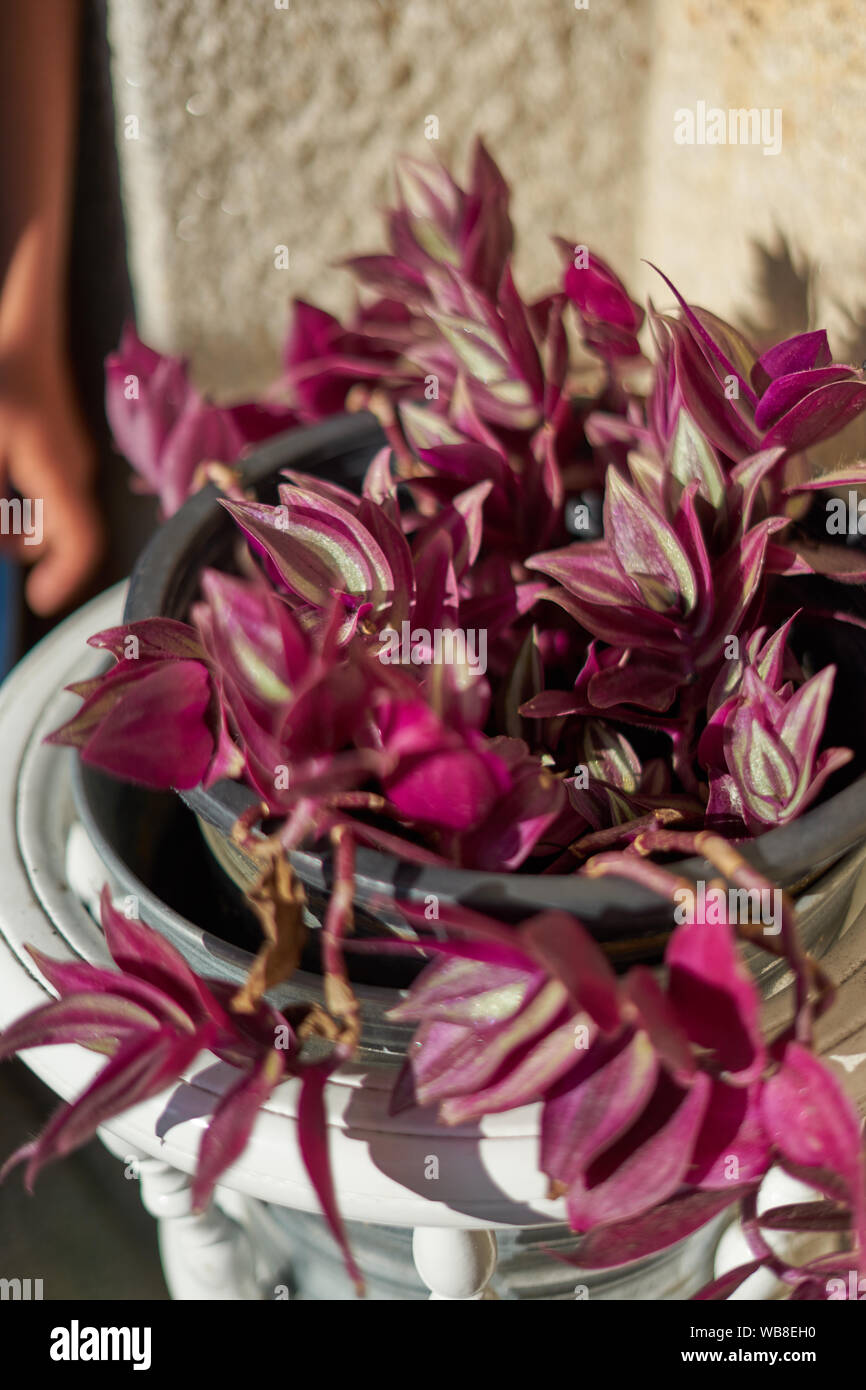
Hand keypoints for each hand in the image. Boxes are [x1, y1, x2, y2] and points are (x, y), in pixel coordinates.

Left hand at [0, 344, 102, 613]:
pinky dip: (16, 502)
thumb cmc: (7, 378)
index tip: (39, 600)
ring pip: (46, 514)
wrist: (25, 331)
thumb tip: (4, 546)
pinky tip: (1, 485)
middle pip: (57, 533)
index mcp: (59, 470)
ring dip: (14, 524)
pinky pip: (42, 492)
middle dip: (21, 547)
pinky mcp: (57, 449)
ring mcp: (69, 458)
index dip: (66, 578)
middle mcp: (73, 469)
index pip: (82, 541)